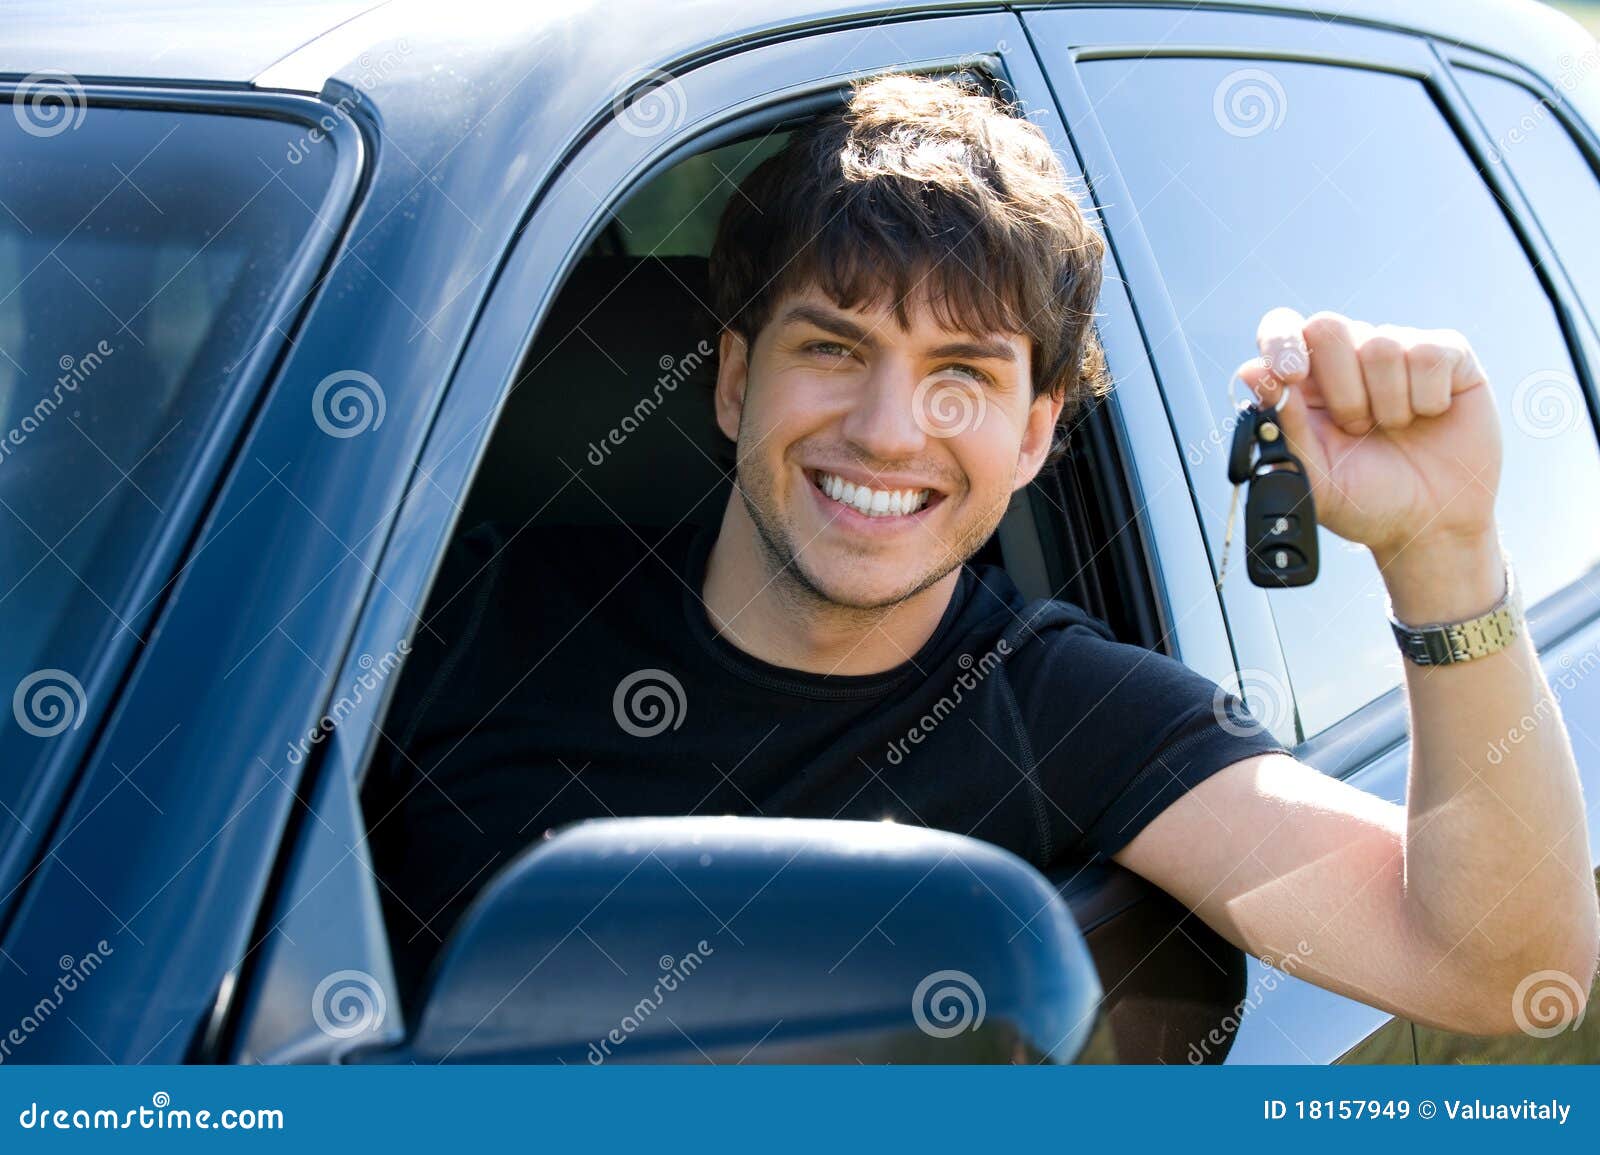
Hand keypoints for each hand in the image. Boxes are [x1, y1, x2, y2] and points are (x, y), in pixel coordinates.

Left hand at [1238, 308, 1501, 563]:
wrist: (1431, 523)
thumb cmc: (1366, 500)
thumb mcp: (1315, 477)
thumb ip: (1284, 426)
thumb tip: (1252, 373)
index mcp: (1306, 381)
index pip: (1282, 328)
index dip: (1282, 341)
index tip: (1292, 375)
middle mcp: (1348, 358)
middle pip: (1327, 326)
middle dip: (1341, 389)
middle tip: (1356, 428)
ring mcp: (1398, 350)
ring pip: (1381, 344)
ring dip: (1388, 403)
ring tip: (1393, 429)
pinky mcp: (1447, 355)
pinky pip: (1430, 354)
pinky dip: (1428, 398)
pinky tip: (1430, 415)